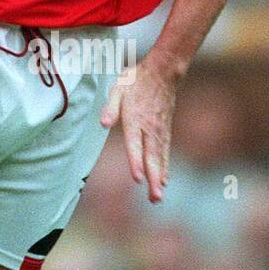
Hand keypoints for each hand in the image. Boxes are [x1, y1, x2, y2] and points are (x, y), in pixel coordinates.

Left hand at [100, 62, 176, 202]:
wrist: (163, 72)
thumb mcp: (118, 88)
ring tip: (158, 197)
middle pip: (151, 157)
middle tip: (154, 197)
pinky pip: (165, 153)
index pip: (135, 144)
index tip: (138, 178)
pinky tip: (164, 181)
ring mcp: (159, 131)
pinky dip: (165, 168)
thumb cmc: (136, 81)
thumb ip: (111, 107)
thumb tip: (103, 123)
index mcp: (135, 118)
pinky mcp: (165, 132)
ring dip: (159, 178)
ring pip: (160, 158)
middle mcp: (149, 128)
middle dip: (152, 179)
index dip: (136, 161)